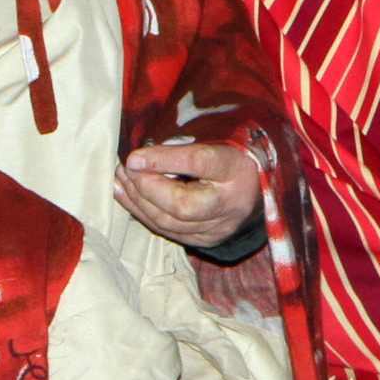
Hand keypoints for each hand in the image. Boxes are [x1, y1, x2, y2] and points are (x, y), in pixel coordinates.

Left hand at [113, 140, 259, 249]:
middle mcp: (232, 204)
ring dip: (138, 202)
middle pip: (182, 205)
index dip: (163, 160)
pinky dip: (144, 214)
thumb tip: (140, 154)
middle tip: (124, 168)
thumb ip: (183, 144)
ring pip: (170, 223)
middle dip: (144, 187)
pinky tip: (128, 197)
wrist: (259, 186)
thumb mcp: (216, 138)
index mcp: (237, 168)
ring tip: (120, 180)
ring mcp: (220, 227)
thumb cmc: (233, 154)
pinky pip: (169, 232)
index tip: (134, 156)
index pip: (199, 163)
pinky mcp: (208, 240)